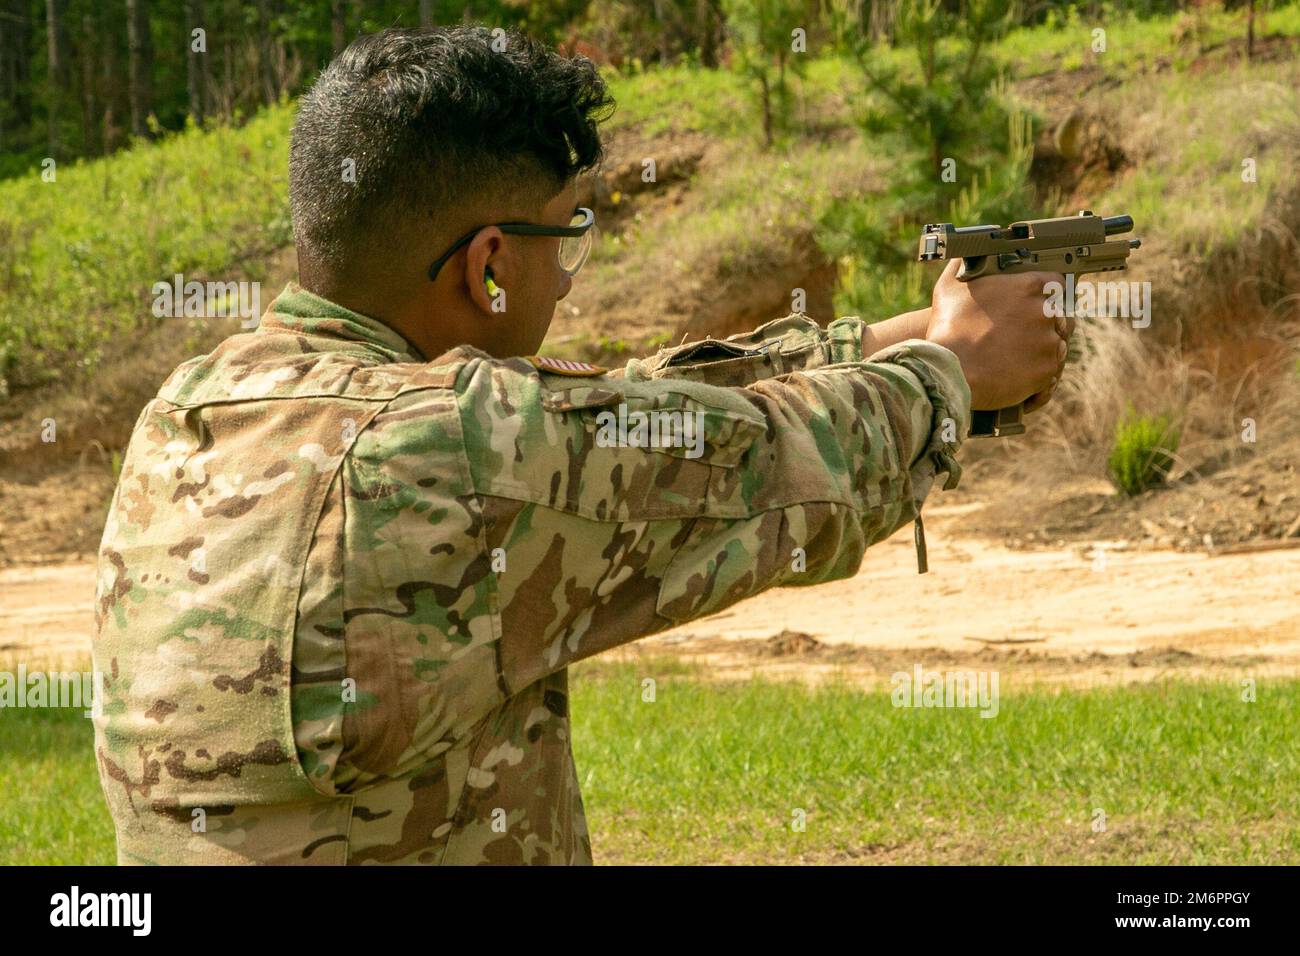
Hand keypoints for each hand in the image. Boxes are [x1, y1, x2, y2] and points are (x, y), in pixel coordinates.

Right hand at [924, 258, 1072, 410]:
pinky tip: (1022, 372)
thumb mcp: (950, 287)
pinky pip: (1051, 369)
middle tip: (1025, 333)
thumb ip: (963, 265)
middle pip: (1060, 314)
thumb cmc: (948, 329)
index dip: (1046, 293)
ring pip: (1057, 343)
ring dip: (1042, 348)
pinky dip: (1040, 372)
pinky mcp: (1047, 369)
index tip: (1037, 301)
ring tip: (1020, 356)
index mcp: (1028, 286)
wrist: (950, 371)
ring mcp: (1048, 342)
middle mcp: (1044, 312)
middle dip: (1046, 323)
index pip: (1055, 282)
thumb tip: (964, 254)